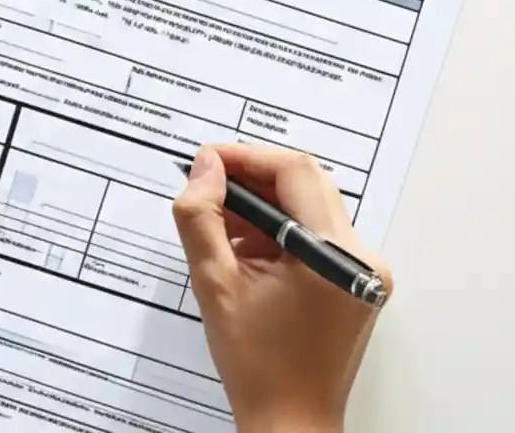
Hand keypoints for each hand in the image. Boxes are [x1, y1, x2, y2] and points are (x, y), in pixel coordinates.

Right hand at [172, 145, 392, 432]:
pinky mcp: (352, 282)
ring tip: (216, 228)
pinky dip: (275, 235)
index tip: (206, 161)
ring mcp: (361, 271)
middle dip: (250, 179)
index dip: (245, 157)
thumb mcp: (215, 284)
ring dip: (261, 209)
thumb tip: (204, 169)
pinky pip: (312, 238)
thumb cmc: (258, 366)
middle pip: (305, 186)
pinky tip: (240, 253)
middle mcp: (360, 258)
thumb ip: (201, 218)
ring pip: (307, 211)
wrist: (290, 421)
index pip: (295, 172)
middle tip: (205, 185)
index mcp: (335, 254)